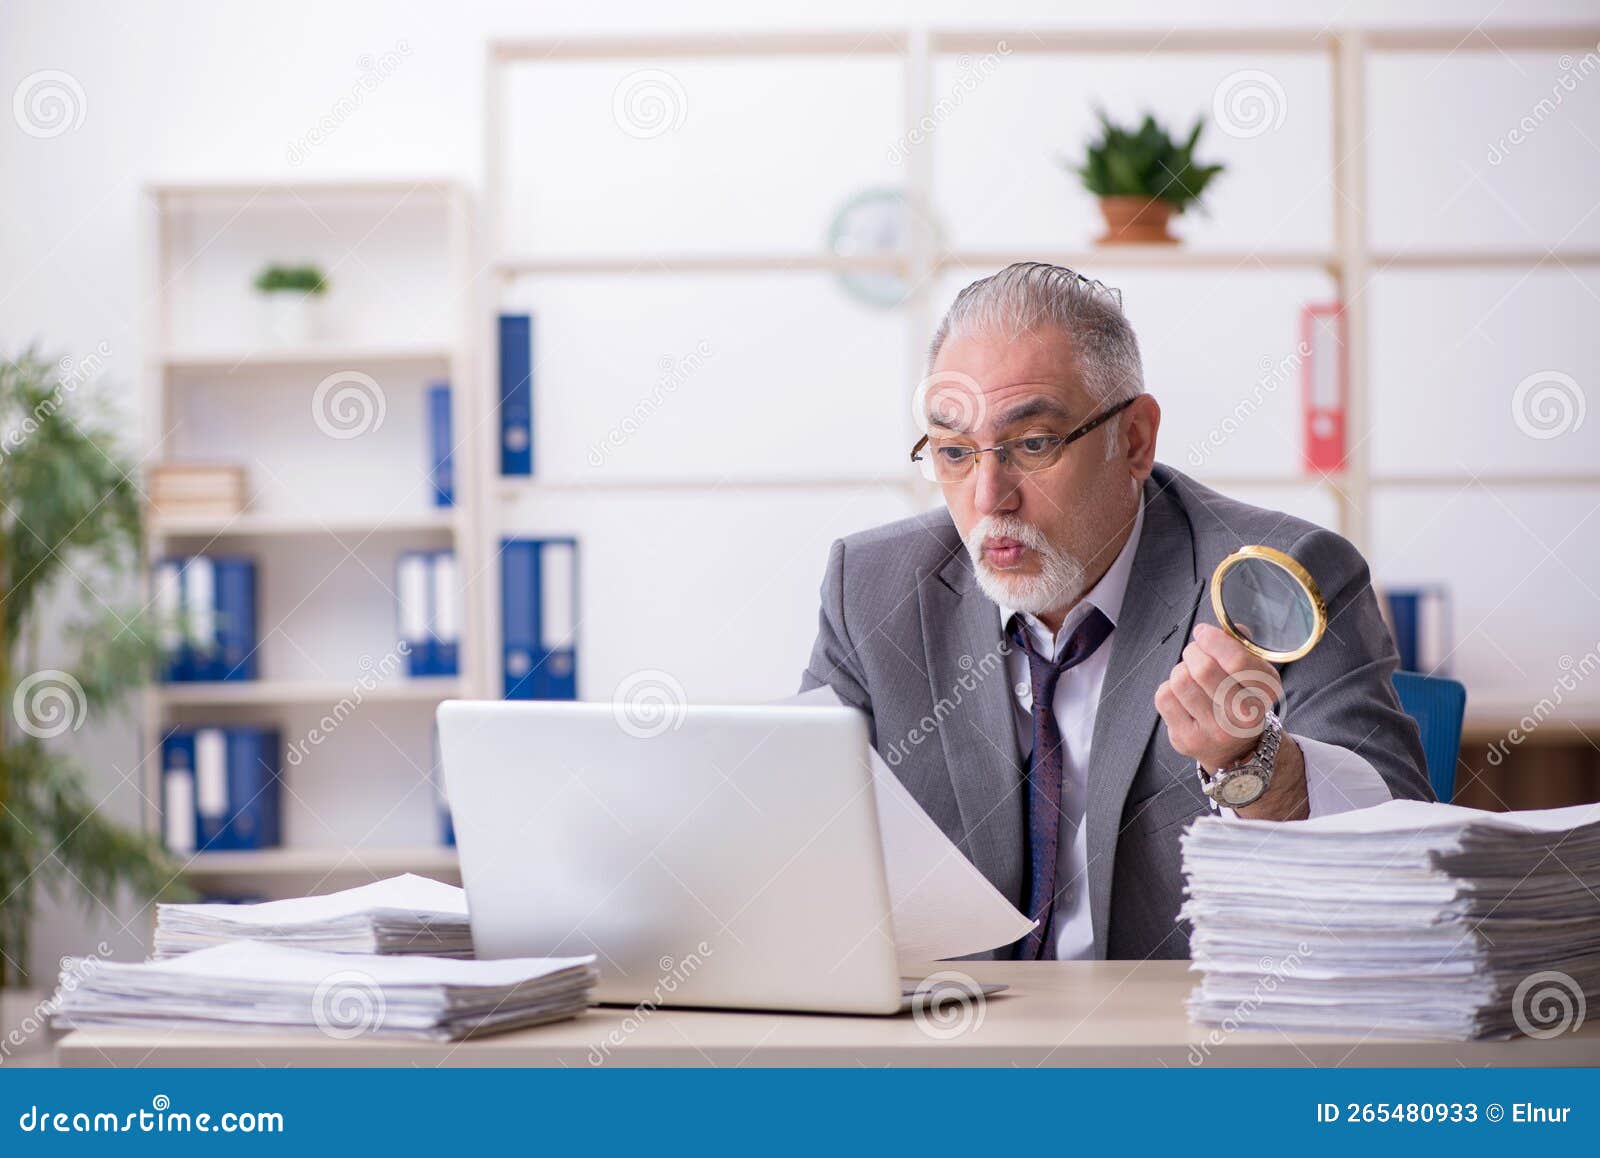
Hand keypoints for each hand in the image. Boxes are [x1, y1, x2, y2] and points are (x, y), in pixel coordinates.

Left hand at [1154, 622, 1283, 772]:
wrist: (1235, 750)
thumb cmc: (1241, 699)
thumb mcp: (1253, 673)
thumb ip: (1240, 645)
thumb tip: (1222, 628)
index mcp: (1265, 694)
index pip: (1237, 661)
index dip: (1214, 640)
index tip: (1203, 633)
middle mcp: (1243, 717)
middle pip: (1203, 669)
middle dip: (1193, 652)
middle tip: (1195, 653)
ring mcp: (1213, 731)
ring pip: (1180, 680)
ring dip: (1180, 670)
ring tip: (1190, 676)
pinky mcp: (1186, 739)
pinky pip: (1164, 696)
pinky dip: (1169, 688)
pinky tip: (1182, 695)